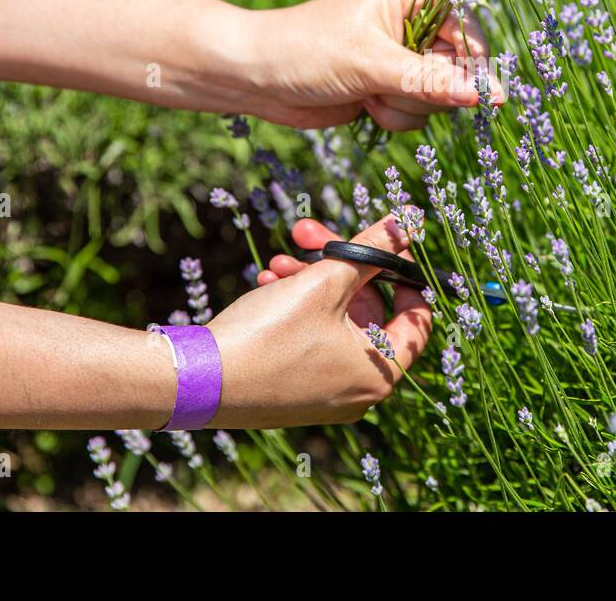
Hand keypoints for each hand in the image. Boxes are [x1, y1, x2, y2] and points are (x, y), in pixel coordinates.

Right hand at [205, 215, 431, 427]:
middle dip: (337, 265)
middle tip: (308, 233)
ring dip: (309, 281)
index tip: (383, 247)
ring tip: (278, 260)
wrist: (197, 380)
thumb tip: (410, 221)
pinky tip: (267, 283)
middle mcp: (359, 391)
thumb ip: (373, 248)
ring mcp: (325, 394)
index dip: (403, 274)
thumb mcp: (325, 282)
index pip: (417, 319)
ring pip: (333, 320)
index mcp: (381, 372)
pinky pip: (309, 339)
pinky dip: (294, 307)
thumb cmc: (268, 335)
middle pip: (366, 311)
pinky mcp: (294, 390)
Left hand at [234, 0, 502, 129]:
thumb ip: (431, 81)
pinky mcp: (388, 86)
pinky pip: (417, 111)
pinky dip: (394, 116)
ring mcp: (400, 57)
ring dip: (406, 106)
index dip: (474, 60)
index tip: (475, 92)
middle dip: (430, 88)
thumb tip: (486, 96)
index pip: (468, 25)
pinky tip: (364, 106)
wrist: (256, 76)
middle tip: (395, 87)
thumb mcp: (372, 65)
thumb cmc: (308, 51)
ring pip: (439, 95)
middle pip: (458, 66)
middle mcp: (411, 23)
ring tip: (369, 94)